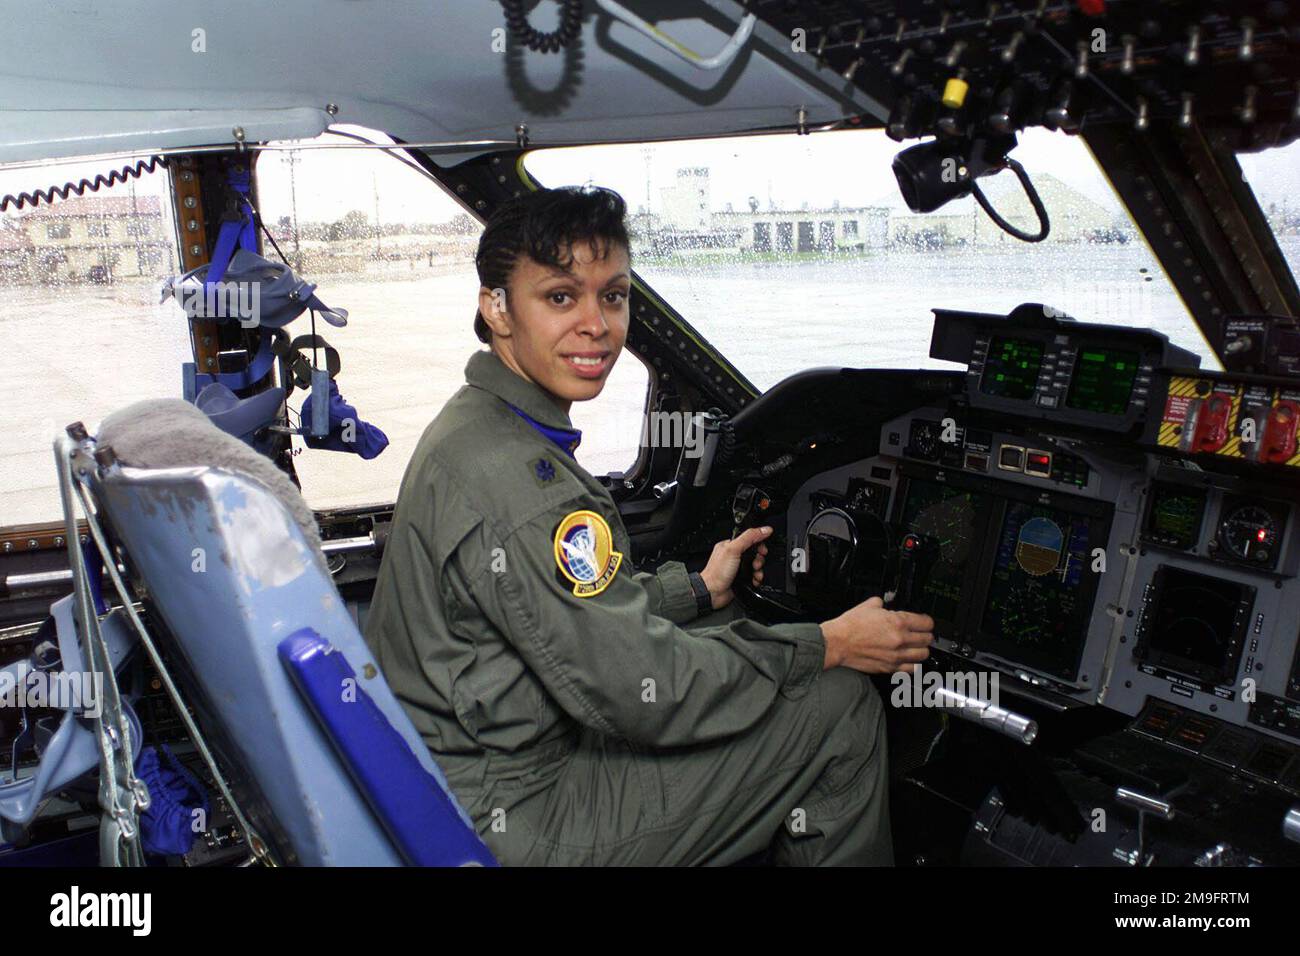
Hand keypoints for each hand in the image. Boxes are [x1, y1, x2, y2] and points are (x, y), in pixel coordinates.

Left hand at [699, 526, 772, 609]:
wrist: (713, 592)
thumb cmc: (717, 572)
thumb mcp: (734, 549)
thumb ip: (749, 537)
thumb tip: (764, 529)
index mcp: (730, 545)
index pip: (749, 539)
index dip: (758, 543)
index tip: (762, 549)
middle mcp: (734, 555)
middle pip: (754, 553)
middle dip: (759, 559)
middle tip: (756, 563)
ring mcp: (738, 567)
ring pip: (755, 565)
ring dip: (759, 569)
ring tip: (755, 572)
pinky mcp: (741, 578)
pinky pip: (754, 575)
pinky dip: (757, 578)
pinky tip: (754, 579)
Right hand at [820, 596, 934, 673]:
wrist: (837, 643)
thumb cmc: (849, 626)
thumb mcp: (867, 606)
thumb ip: (882, 604)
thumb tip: (885, 604)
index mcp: (898, 622)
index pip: (926, 623)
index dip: (926, 621)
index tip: (924, 622)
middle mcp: (900, 640)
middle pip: (927, 639)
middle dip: (925, 635)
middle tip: (920, 634)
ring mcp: (896, 656)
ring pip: (923, 655)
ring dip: (921, 650)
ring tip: (916, 647)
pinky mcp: (889, 668)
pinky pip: (911, 669)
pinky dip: (913, 664)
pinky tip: (908, 659)